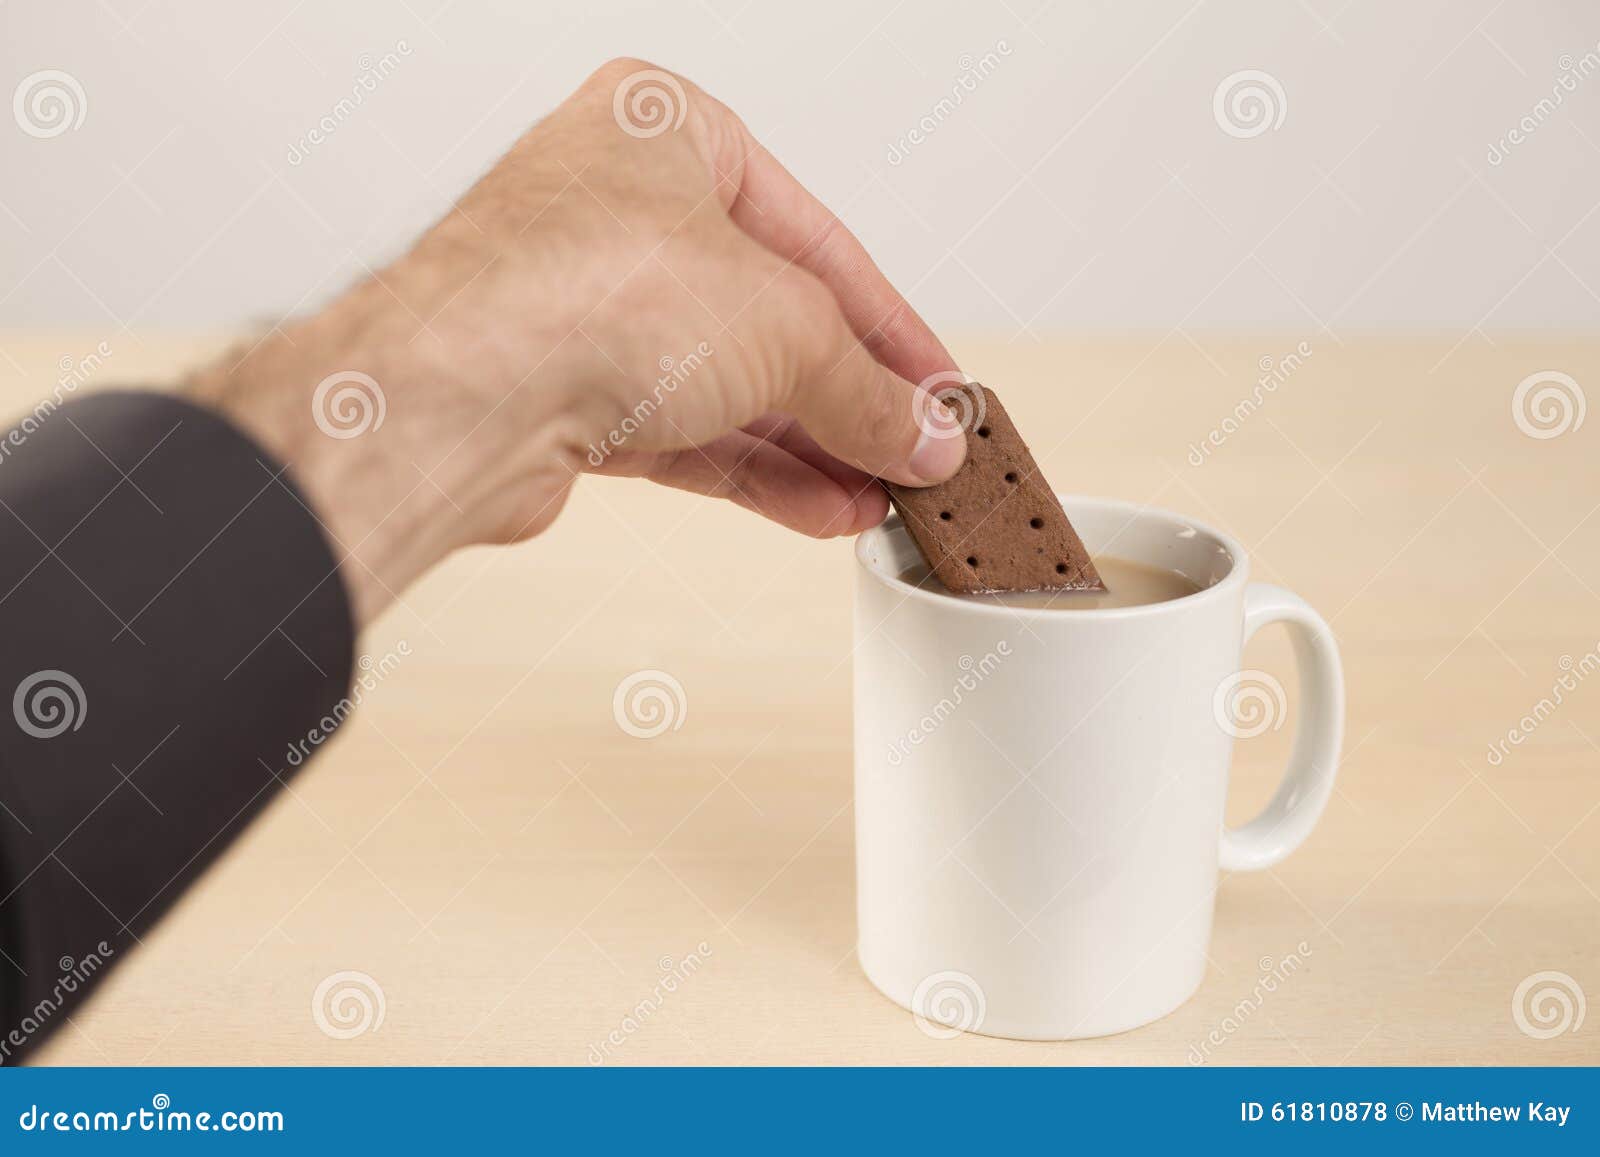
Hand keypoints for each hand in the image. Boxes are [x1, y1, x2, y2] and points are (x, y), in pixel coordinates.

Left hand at [187, 59, 965, 626]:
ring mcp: (586, 304)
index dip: (891, 324)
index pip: (816, 237)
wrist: (453, 393)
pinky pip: (684, 432)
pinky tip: (820, 508)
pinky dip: (755, 471)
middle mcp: (619, 211)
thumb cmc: (582, 293)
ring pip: (727, 383)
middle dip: (851, 399)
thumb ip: (865, 385)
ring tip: (881, 496)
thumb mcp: (782, 325)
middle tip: (915, 453)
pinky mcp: (563, 392)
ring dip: (812, 447)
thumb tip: (924, 432)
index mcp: (668, 133)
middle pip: (771, 316)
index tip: (939, 387)